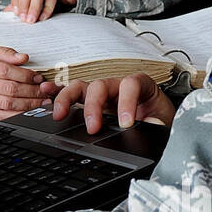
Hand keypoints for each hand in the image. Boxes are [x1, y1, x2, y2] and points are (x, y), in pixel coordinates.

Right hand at [0, 44, 48, 119]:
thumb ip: (6, 53)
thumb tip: (24, 58)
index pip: (5, 71)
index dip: (25, 75)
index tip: (37, 77)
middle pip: (9, 89)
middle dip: (30, 91)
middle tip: (43, 90)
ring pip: (7, 104)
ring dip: (28, 104)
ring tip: (41, 101)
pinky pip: (0, 116)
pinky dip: (16, 115)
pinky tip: (28, 112)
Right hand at [43, 73, 174, 132]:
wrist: (159, 122)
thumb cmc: (161, 118)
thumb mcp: (166, 122)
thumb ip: (159, 123)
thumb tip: (150, 125)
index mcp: (140, 86)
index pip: (130, 84)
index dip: (127, 102)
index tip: (126, 123)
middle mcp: (118, 86)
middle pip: (100, 85)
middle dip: (94, 106)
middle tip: (93, 127)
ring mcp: (103, 94)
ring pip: (81, 87)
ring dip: (68, 99)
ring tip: (60, 114)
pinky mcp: (91, 104)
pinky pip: (71, 95)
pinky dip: (57, 94)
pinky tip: (46, 94)